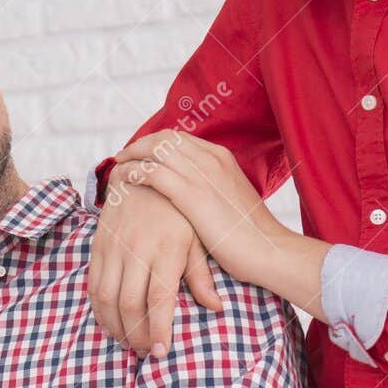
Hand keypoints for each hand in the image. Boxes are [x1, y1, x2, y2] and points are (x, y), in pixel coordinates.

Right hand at [90, 179, 221, 357]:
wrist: (145, 175)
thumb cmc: (178, 210)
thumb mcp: (198, 238)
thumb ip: (201, 274)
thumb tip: (214, 307)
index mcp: (167, 249)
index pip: (159, 299)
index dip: (159, 330)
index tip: (162, 351)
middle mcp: (137, 249)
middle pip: (130, 304)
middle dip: (136, 335)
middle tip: (146, 352)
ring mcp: (114, 247)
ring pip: (106, 298)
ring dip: (115, 326)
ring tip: (128, 341)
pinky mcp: (98, 246)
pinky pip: (93, 285)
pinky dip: (98, 309)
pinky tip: (110, 321)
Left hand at [113, 131, 329, 317]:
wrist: (269, 250)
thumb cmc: (249, 234)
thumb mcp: (229, 200)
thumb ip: (211, 187)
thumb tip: (192, 190)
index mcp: (221, 158)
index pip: (178, 138)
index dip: (153, 143)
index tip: (138, 153)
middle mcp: (211, 159)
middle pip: (164, 138)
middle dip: (139, 145)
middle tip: (122, 157)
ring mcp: (202, 174)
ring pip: (155, 150)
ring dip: (132, 156)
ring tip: (117, 167)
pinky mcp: (192, 195)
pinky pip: (152, 173)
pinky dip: (133, 172)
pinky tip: (123, 181)